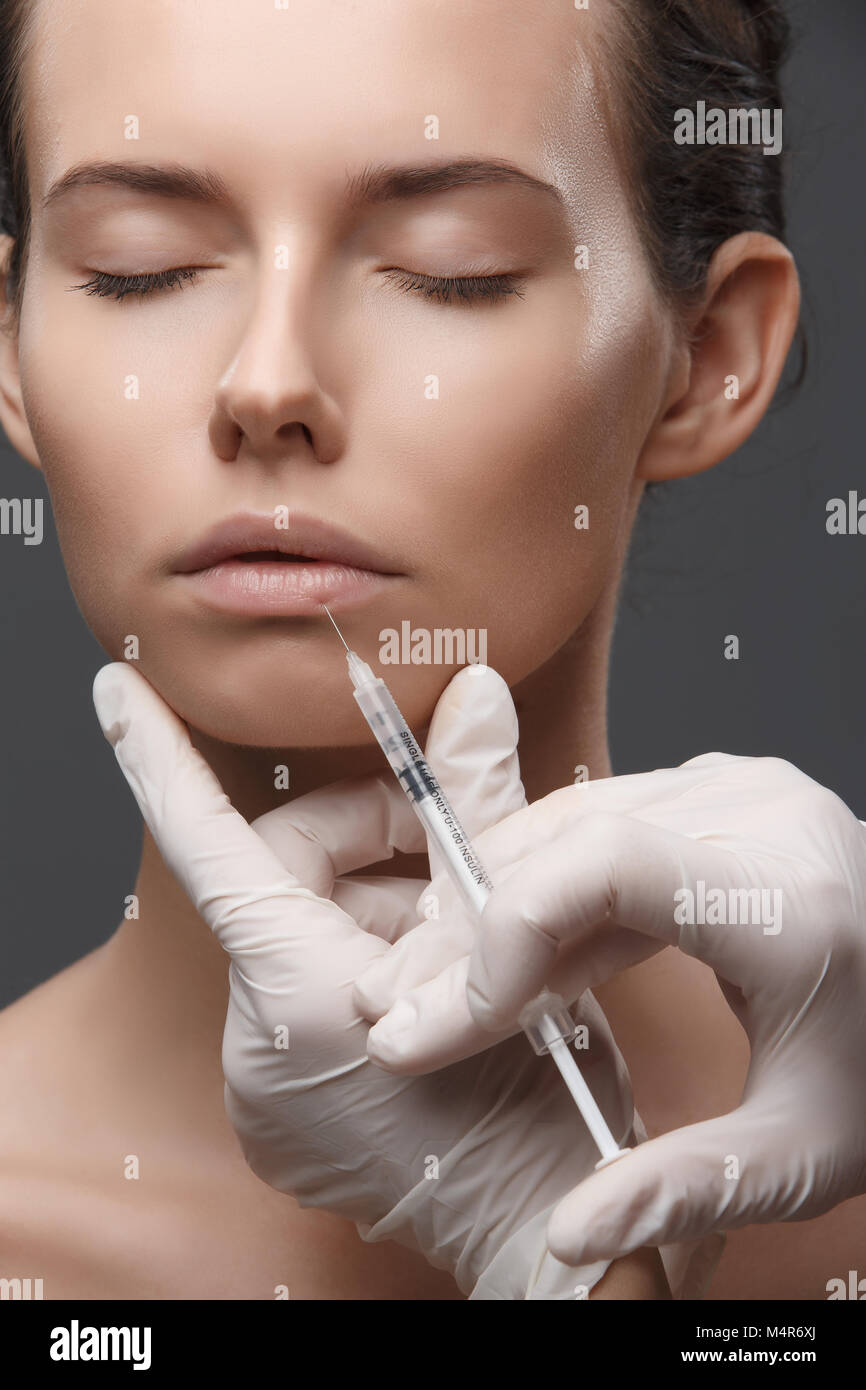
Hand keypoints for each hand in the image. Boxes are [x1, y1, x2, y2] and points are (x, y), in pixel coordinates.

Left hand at [91, 661, 642, 1298]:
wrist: (551, 1244)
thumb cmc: (543, 1106)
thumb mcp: (518, 938)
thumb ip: (479, 805)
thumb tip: (473, 693)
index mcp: (304, 993)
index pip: (206, 844)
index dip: (155, 757)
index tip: (115, 690)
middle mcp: (258, 1045)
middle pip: (284, 879)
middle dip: (365, 844)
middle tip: (451, 855)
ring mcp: (262, 1089)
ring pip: (299, 938)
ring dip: (374, 910)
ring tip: (458, 935)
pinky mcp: (277, 1116)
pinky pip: (297, 1002)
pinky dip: (356, 969)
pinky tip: (427, 986)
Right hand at [357, 750, 865, 1265]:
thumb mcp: (804, 1151)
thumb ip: (686, 1187)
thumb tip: (572, 1237)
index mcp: (789, 900)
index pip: (607, 869)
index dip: (503, 937)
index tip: (445, 1023)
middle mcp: (764, 816)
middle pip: (569, 847)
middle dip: (470, 938)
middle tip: (399, 1013)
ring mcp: (741, 790)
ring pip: (569, 827)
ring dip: (490, 909)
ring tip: (428, 987)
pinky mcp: (718, 792)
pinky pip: (600, 827)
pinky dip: (540, 890)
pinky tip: (496, 956)